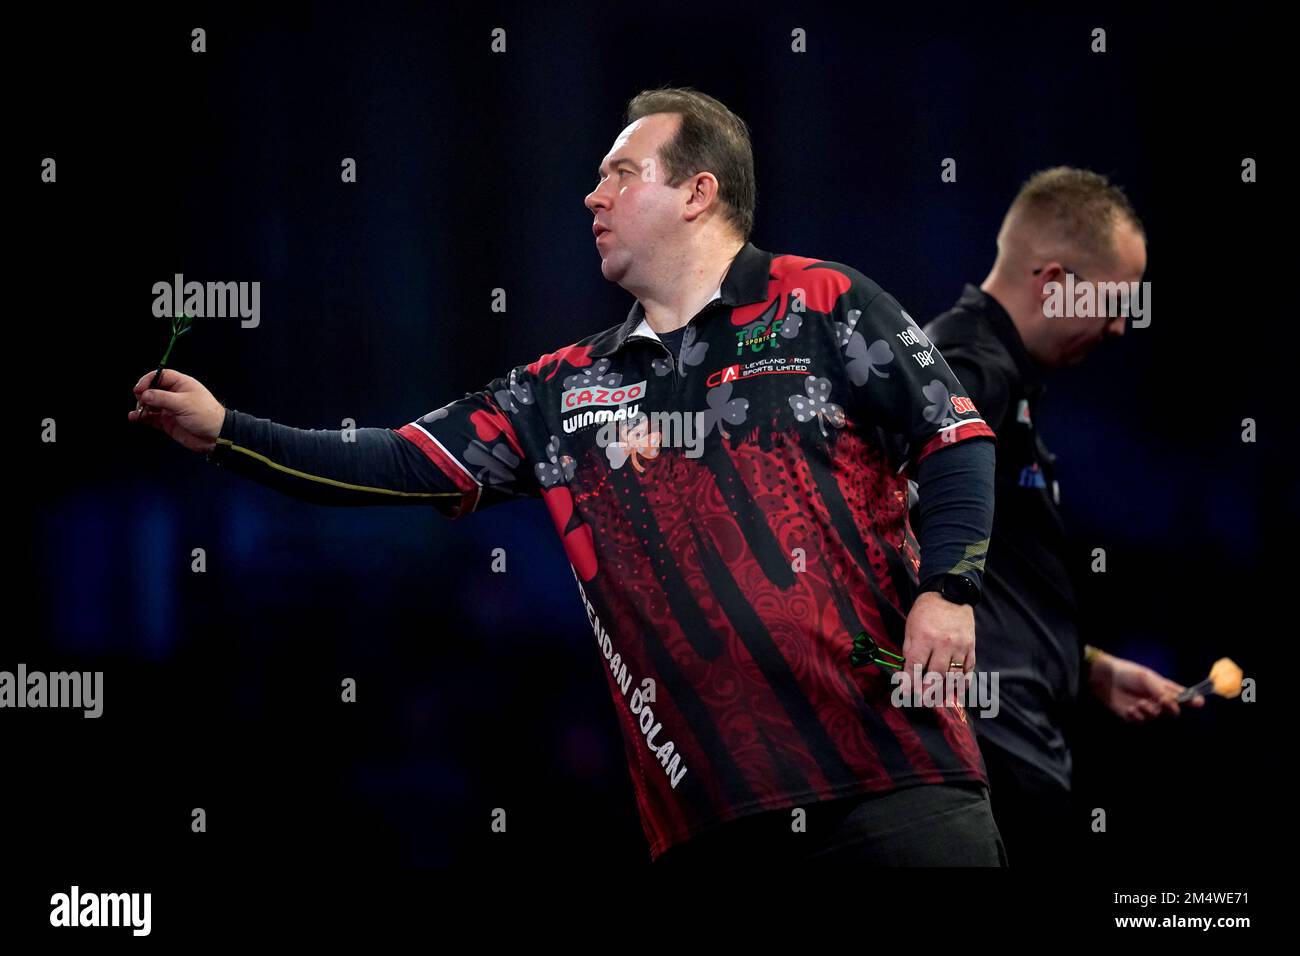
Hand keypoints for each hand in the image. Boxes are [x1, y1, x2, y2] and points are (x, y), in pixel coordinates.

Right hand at [128, 368, 224, 454]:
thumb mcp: (184, 403)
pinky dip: (141, 417)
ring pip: (150, 404)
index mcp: (182, 384)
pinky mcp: (167, 422)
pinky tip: (134, 418)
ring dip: (141, 406)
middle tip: (141, 402)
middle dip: (143, 394)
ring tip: (139, 412)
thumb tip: (144, 395)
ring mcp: (170, 409)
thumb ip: (162, 398)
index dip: (148, 380)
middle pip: (152, 389)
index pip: (160, 376)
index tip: (139, 389)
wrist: (215, 437)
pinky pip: (150, 417)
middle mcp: (174, 395)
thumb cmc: (205, 415)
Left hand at [901, 591, 974, 702]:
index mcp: (924, 637)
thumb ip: (909, 648)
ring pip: (953, 675)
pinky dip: (964, 682)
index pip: (915, 665)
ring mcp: (959, 646)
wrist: (951, 593)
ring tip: (939, 700)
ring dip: (945, 691)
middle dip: (927, 690)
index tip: (906, 692)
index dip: (910, 681)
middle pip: (935, 674)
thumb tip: (907, 670)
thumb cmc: (926, 610)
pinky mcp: (971, 647)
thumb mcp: (910, 626)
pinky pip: (968, 669)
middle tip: (923, 700)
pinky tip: (958, 691)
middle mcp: (943, 644)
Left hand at [1087, 652, 1204, 720]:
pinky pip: (1140, 721)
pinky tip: (1130, 709)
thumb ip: (1160, 689)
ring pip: (1156, 717)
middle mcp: (1157, 700)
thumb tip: (1172, 701)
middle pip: (1173, 711)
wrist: (1105, 678)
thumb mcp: (1146, 677)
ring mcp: (1146, 709)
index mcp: (1164, 688)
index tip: (1199, 702)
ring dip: (1149, 711)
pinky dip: (1136, 716)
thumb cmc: (1127, 673)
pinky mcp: (1133, 716)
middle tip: (1163, 701)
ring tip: (1139, 703)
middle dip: (1170, 708)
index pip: (1182, 696)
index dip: (1192, 700)